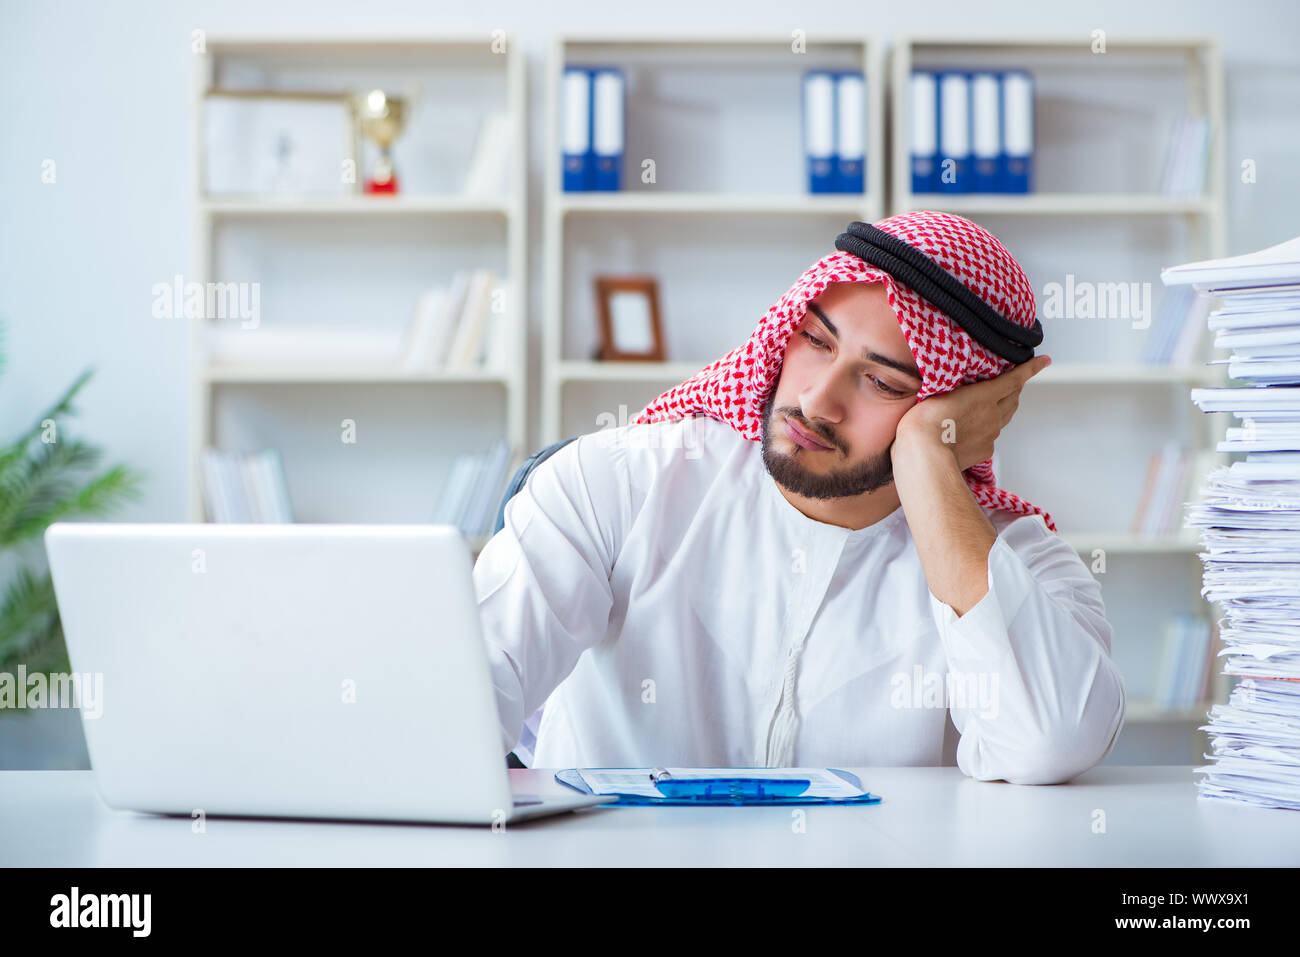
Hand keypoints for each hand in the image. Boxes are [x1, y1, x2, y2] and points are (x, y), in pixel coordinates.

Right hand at [893, 354, 1051, 472]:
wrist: (926, 457)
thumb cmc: (924, 423)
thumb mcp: (934, 395)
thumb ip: (951, 391)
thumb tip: (953, 392)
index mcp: (983, 395)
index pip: (1015, 378)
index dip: (1031, 368)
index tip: (1044, 360)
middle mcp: (993, 414)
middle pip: (1013, 398)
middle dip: (1015, 389)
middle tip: (1010, 383)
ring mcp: (991, 434)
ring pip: (1003, 417)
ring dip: (1001, 409)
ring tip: (988, 407)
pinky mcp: (985, 451)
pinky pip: (990, 437)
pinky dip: (985, 432)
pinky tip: (970, 433)